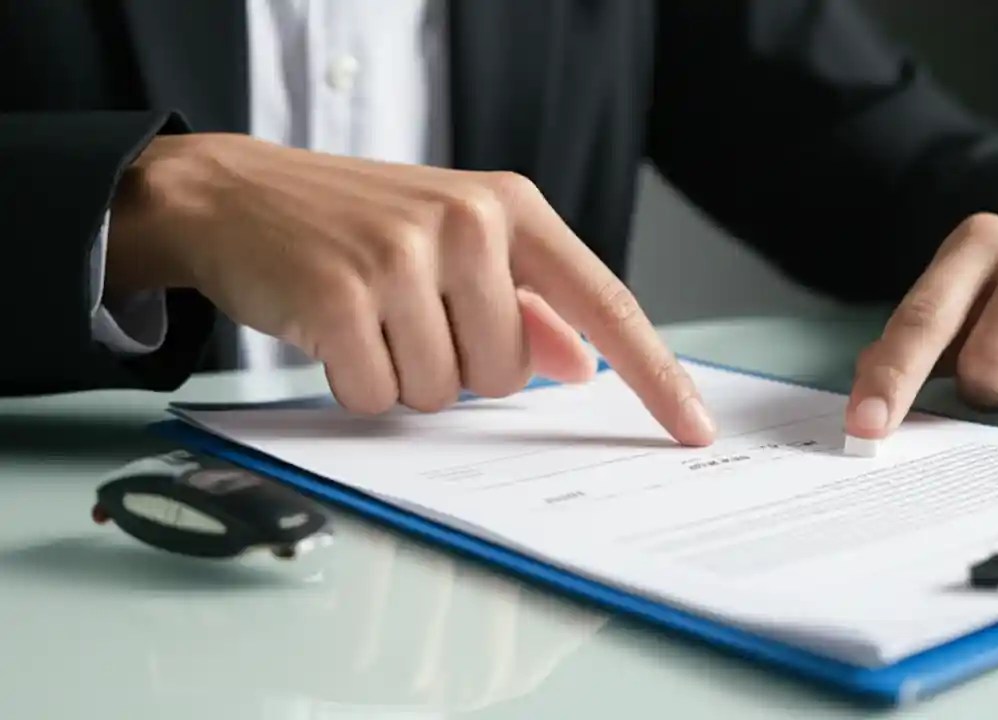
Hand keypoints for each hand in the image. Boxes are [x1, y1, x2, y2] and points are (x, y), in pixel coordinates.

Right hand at [106, 134, 715, 444]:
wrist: (237, 193)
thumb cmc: (358, 223)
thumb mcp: (455, 243)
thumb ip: (528, 302)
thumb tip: (581, 363)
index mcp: (511, 207)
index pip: (604, 302)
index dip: (655, 374)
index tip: (691, 427)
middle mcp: (468, 222)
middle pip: (508, 373)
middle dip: (458, 367)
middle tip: (409, 315)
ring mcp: (404, 255)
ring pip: (443, 393)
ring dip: (404, 375)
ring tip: (368, 316)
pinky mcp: (341, 294)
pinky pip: (378, 397)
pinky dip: (355, 383)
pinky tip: (333, 330)